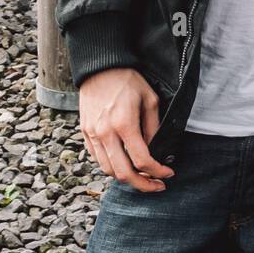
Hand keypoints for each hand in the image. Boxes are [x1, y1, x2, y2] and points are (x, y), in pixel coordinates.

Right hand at [79, 67, 175, 191]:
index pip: (142, 161)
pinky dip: (112, 167)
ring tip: (142, 176)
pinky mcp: (85, 134)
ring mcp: (92, 135)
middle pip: (123, 174)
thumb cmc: (127, 80)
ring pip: (108, 171)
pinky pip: (98, 159)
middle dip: (142, 185)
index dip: (158, 172)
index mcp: (124, 124)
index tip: (168, 174)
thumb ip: (153, 128)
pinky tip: (125, 163)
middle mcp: (105, 133)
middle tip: (157, 185)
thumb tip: (157, 151)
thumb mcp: (150, 100)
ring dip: (126, 178)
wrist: (99, 67)